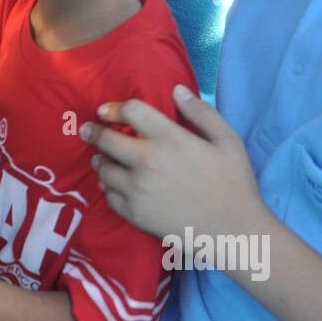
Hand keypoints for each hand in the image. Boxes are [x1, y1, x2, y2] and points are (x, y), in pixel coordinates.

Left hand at [80, 84, 265, 241]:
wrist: (233, 231)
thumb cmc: (234, 183)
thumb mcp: (228, 140)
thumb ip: (201, 112)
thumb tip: (177, 90)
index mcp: (170, 139)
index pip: (130, 111)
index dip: (114, 107)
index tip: (104, 111)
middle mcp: (148, 161)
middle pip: (106, 140)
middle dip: (93, 132)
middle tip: (87, 131)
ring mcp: (138, 189)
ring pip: (103, 169)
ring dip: (102, 162)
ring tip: (103, 160)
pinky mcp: (134, 213)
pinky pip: (109, 196)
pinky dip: (110, 188)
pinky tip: (116, 185)